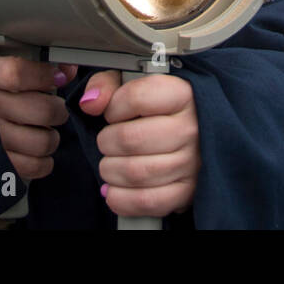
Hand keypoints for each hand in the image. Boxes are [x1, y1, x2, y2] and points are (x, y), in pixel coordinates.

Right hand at [0, 55, 76, 179]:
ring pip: (42, 141)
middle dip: (57, 109)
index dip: (45, 75)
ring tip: (45, 131)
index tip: (57, 77)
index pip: (17, 73)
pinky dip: (43, 162)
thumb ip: (30, 64)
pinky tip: (38, 152)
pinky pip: (32, 167)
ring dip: (51, 137)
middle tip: (55, 108)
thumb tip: (67, 71)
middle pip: (41, 110)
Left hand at [79, 70, 200, 217]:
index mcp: (183, 94)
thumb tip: (90, 103)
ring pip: (135, 173)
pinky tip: (114, 189)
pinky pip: (147, 201)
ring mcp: (193, 162)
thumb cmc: (157, 106)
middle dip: (106, 142)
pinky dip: (121, 199)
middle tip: (107, 141)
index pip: (137, 99)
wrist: (193, 131)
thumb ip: (107, 84)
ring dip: (110, 170)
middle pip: (130, 139)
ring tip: (110, 163)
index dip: (114, 107)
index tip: (113, 112)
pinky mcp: (188, 191)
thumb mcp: (132, 82)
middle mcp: (192, 128)